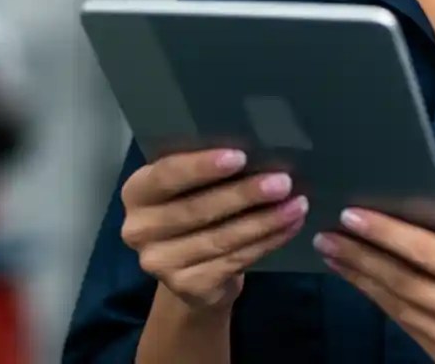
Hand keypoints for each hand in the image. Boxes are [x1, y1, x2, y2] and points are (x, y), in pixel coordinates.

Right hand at [120, 149, 307, 311]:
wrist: (194, 271)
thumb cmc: (196, 211)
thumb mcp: (190, 187)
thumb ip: (208, 170)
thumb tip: (259, 147)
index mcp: (137, 192)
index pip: (165, 176)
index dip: (201, 167)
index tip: (240, 156)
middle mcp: (138, 229)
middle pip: (197, 209)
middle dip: (244, 194)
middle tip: (283, 182)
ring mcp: (160, 263)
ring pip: (220, 238)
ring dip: (265, 220)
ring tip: (297, 204)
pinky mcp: (186, 286)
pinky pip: (234, 260)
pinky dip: (267, 242)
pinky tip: (290, 227)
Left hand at [313, 191, 434, 362]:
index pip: (428, 252)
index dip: (387, 233)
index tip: (353, 214)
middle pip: (403, 280)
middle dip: (360, 255)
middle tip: (327, 234)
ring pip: (395, 304)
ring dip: (358, 277)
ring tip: (332, 252)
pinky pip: (401, 323)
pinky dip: (376, 297)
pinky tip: (357, 278)